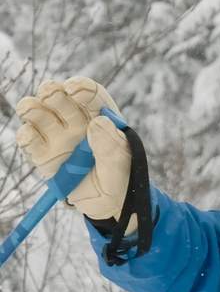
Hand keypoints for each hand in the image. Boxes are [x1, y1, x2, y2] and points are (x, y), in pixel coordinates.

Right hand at [16, 78, 133, 228]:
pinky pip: (29, 140)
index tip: (74, 91)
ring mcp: (57, 137)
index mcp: (100, 116)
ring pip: (38, 113)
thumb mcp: (122, 162)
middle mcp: (75, 122)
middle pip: (58, 98)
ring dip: (32, 108)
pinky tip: (30, 135)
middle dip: (52, 92)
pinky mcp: (43, 155)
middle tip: (52, 95)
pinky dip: (26, 135)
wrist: (109, 203)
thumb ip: (110, 144)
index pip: (89, 94)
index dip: (80, 87)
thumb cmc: (121, 176)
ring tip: (31, 110)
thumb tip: (97, 123)